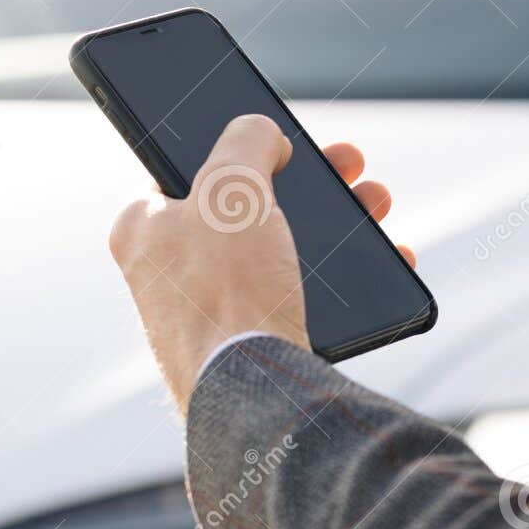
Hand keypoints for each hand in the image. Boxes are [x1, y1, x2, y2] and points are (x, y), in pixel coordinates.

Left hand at [108, 113, 413, 413]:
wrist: (254, 394)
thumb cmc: (227, 290)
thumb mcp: (232, 185)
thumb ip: (245, 140)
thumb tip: (262, 134)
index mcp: (142, 231)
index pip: (186, 170)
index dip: (239, 150)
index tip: (282, 141)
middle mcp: (168, 273)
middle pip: (247, 207)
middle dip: (308, 183)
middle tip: (350, 166)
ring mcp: (210, 312)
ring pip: (280, 249)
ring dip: (337, 222)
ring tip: (378, 203)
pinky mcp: (250, 345)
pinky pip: (301, 296)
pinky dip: (342, 277)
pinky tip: (385, 259)